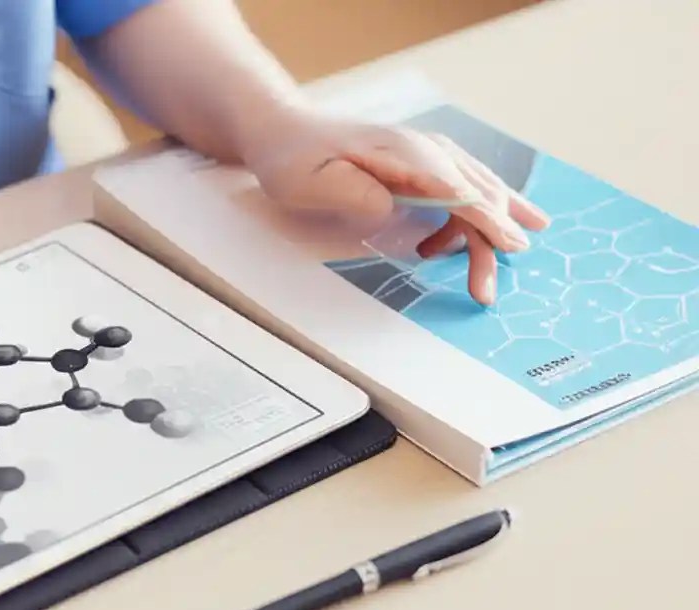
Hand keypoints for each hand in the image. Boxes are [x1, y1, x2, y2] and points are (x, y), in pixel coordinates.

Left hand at [242, 107, 550, 304]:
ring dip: (493, 226)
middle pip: (476, 193)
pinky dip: (474, 214)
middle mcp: (423, 149)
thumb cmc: (292, 158)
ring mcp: (425, 154)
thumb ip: (352, 193)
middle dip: (491, 239)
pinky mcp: (420, 165)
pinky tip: (459, 242)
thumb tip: (391, 207)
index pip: (456, 188)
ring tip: (508, 259)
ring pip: (477, 189)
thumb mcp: (308, 180)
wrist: (284, 130)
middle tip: (484, 291)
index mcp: (401, 154)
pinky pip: (461, 189)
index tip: (512, 245)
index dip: (486, 219)